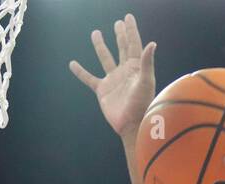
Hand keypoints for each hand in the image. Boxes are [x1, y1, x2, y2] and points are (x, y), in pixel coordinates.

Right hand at [69, 14, 155, 138]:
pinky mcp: (103, 91)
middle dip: (120, 35)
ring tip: (96, 33)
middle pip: (121, 48)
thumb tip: (152, 43)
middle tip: (118, 23)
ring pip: (105, 58)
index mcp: (135, 67)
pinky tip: (73, 64)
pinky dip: (81, 72)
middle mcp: (124, 71)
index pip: (133, 44)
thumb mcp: (146, 82)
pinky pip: (89, 78)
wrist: (131, 125)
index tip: (128, 17)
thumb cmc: (142, 105)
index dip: (131, 30)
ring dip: (100, 46)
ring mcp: (113, 80)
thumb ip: (147, 62)